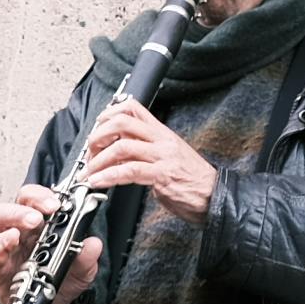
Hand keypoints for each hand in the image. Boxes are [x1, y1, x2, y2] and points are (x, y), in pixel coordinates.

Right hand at [0, 182, 104, 303]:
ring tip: (21, 232)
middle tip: (38, 217)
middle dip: (24, 209)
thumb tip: (93, 244)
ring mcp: (5, 251)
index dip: (42, 196)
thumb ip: (87, 257)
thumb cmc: (58, 282)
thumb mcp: (81, 271)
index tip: (56, 203)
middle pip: (11, 208)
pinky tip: (7, 248)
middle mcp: (18, 233)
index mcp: (37, 226)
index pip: (33, 200)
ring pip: (0, 227)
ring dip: (11, 225)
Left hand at [75, 98, 218, 222]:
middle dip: (98, 135)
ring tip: (89, 173)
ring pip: (122, 146)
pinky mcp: (162, 175)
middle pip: (123, 122)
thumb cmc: (191, 180)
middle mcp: (162, 140)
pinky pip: (129, 171)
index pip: (133, 107)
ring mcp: (163, 156)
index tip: (96, 128)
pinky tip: (99, 182)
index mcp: (162, 133)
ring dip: (99, 160)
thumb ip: (143, 151)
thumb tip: (116, 152)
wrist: (215, 196)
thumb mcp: (166, 157)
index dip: (109, 114)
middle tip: (89, 152)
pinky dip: (108, 176)